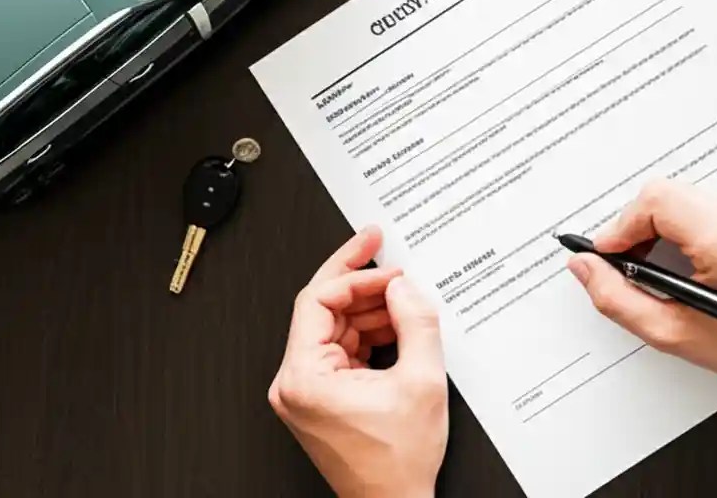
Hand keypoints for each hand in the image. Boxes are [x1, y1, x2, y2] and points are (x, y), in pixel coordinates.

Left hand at [269, 226, 447, 497]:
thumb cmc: (397, 463)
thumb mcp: (421, 382)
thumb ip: (416, 322)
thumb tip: (406, 286)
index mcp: (303, 377)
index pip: (318, 300)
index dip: (354, 272)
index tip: (377, 252)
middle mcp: (295, 383)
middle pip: (325, 310)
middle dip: (364, 287)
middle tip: (392, 262)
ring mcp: (306, 392)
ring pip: (337, 329)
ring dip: (372, 312)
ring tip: (407, 302)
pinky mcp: (321, 398)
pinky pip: (343, 351)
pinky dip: (370, 335)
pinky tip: (398, 327)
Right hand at [567, 180, 716, 413]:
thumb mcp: (667, 332)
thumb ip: (615, 297)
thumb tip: (584, 266)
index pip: (655, 202)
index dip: (621, 226)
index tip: (607, 254)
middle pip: (661, 193)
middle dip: (633, 225)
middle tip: (625, 262)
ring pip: (674, 195)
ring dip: (650, 224)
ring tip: (646, 262)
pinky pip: (691, 203)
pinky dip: (669, 224)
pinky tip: (668, 257)